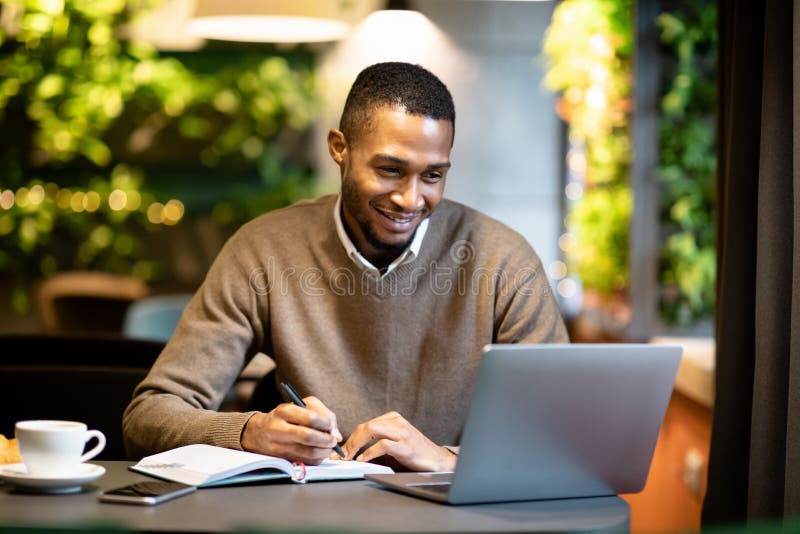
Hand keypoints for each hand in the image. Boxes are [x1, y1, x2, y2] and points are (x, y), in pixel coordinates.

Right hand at [241, 396, 342, 464]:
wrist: (258, 433)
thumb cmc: (285, 417)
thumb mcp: (300, 406)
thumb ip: (322, 415)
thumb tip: (336, 436)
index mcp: (283, 411)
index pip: (310, 418)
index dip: (325, 424)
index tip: (332, 427)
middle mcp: (277, 428)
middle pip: (308, 437)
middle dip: (326, 440)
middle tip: (334, 441)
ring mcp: (277, 446)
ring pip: (307, 452)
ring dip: (324, 451)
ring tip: (330, 448)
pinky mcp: (281, 459)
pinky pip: (305, 462)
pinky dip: (317, 459)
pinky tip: (320, 454)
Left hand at [341, 411, 456, 471]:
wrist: (438, 460)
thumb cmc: (415, 453)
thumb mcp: (395, 442)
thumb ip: (378, 441)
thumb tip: (354, 451)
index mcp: (393, 418)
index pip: (365, 425)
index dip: (351, 438)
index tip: (341, 451)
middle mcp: (397, 422)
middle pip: (366, 426)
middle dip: (350, 441)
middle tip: (341, 455)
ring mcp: (401, 433)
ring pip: (371, 430)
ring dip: (356, 444)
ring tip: (348, 456)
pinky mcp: (405, 446)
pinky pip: (382, 445)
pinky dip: (369, 452)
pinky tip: (362, 459)